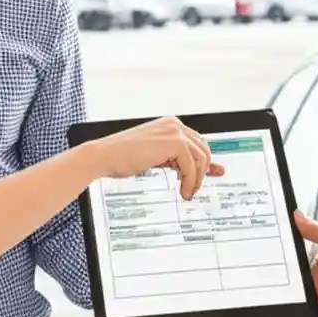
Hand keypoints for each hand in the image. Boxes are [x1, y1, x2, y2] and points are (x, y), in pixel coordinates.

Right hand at [89, 116, 224, 199]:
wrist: (105, 156)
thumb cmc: (123, 157)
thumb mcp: (157, 158)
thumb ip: (179, 161)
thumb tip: (202, 168)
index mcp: (169, 125)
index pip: (197, 142)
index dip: (204, 161)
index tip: (212, 174)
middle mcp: (174, 124)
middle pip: (203, 149)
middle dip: (201, 171)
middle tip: (193, 188)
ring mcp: (175, 131)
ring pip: (201, 158)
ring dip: (196, 179)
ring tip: (187, 192)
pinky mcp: (174, 142)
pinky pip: (192, 165)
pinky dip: (191, 181)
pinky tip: (183, 190)